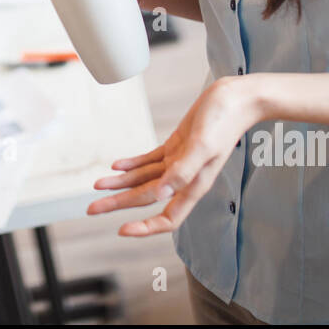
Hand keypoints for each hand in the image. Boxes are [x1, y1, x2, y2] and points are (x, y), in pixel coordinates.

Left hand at [86, 77, 260, 235]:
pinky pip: (150, 160)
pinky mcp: (177, 146)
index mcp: (194, 184)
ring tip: (97, 186)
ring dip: (120, 183)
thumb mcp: (204, 145)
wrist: (236, 98)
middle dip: (118, 203)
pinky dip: (132, 164)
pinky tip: (117, 165)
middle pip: (146, 198)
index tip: (121, 229)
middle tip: (92, 208)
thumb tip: (161, 193)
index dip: (145, 227)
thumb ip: (183, 170)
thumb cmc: (224, 121)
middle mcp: (185, 178)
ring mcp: (180, 162)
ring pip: (145, 179)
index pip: (168, 217)